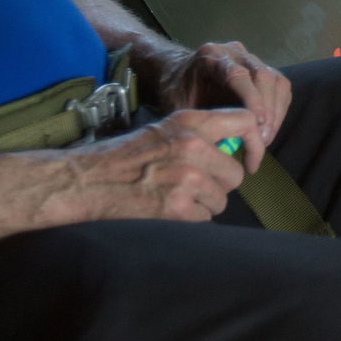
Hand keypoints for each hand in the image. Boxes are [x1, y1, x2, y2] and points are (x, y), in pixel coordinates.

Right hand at [59, 108, 255, 222]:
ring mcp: (187, 177)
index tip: (249, 160)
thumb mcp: (164, 129)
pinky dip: (189, 218)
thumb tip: (234, 149)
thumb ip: (200, 134)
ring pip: (221, 200)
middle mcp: (193, 146)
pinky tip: (166, 207)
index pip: (245, 121)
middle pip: (235, 174)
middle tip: (192, 184)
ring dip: (203, 203)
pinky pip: (204, 218)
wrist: (87, 179)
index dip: (253, 144)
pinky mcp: (178, 206)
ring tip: (174, 194)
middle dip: (219, 184)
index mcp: (191, 122)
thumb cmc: (124, 156)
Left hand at [143, 40, 291, 170]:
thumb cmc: (177, 92)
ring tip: (264, 139)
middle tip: (261, 141)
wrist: (180, 75)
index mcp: (211, 56)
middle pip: (263, 75)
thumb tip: (216, 148)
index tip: (258, 122)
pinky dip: (278, 110)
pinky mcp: (263, 69)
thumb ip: (196, 121)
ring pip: (276, 82)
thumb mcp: (177, 106)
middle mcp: (235, 52)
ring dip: (275, 113)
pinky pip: (280, 88)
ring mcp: (251, 59)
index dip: (251, 98)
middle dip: (267, 111)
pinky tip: (268, 130)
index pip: (237, 73)